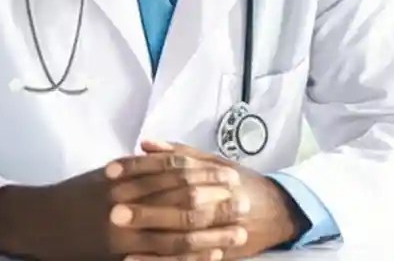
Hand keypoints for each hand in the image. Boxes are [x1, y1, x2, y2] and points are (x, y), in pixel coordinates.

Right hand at [15, 153, 250, 260]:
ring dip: (212, 231)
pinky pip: (163, 256)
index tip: (228, 173)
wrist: (39, 221)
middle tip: (244, 200)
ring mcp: (126, 231)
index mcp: (125, 177)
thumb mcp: (103, 173)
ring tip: (238, 232)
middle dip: (216, 201)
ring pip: (179, 231)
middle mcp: (128, 202)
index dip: (205, 172)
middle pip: (182, 199)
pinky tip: (210, 255)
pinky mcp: (122, 254)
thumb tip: (161, 153)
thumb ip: (134, 168)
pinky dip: (189, 255)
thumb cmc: (73, 196)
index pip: (174, 171)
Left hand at [117, 141, 307, 258]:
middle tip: (113, 210)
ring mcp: (220, 233)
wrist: (280, 212)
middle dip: (147, 210)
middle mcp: (220, 204)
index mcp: (217, 177)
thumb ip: (181, 155)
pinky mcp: (219, 255)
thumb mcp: (216, 162)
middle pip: (181, 207)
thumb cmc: (242, 183)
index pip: (176, 173)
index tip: (113, 173)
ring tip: (117, 240)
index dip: (143, 172)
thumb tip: (146, 143)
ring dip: (148, 240)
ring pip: (183, 239)